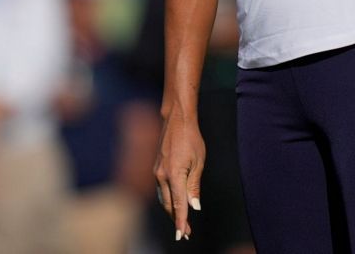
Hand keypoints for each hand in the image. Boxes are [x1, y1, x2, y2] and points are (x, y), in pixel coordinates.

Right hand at [154, 108, 204, 241]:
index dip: (181, 221)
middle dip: (177, 220)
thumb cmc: (190, 138)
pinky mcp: (155, 169)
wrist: (176, 120)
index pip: (178, 204)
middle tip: (186, 234)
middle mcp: (161, 176)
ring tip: (182, 223)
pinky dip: (167, 200)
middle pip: (169, 205)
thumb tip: (194, 206)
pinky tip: (173, 205)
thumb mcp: (198, 162)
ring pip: (164, 198)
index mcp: (174, 174)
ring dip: (171, 212)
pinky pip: (161, 189)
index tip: (182, 235)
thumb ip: (194, 186)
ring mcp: (156, 172)